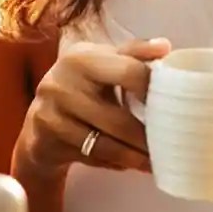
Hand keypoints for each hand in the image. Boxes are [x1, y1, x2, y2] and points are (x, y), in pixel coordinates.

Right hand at [14, 38, 170, 181]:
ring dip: (135, 157)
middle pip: (119, 119)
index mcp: (82, 57)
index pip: (129, 72)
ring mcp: (51, 112)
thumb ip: (133, 54)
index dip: (154, 92)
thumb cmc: (81, 88)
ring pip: (105, 143)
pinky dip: (114, 162)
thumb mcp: (103, 63)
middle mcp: (61, 81)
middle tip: (171, 147)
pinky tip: (130, 164)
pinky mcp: (46, 138)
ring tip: (156, 162)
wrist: (39, 122)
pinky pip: (90, 156)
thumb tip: (165, 46)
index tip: (173, 106)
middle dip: (148, 138)